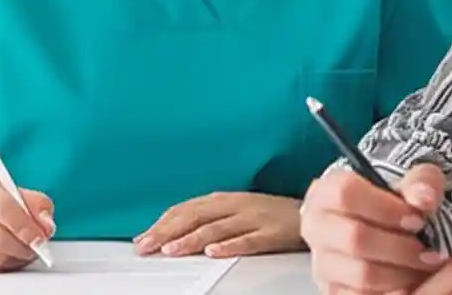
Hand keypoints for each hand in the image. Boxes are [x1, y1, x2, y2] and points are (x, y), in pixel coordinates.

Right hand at [0, 170, 54, 273]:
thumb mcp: (11, 190)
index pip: (2, 207)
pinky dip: (3, 266)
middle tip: (37, 247)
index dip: (25, 226)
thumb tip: (47, 225)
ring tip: (23, 249)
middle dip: (23, 246)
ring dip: (15, 257)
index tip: (41, 237)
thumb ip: (35, 203)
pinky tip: (6, 255)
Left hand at [134, 192, 304, 257]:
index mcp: (222, 199)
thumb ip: (206, 219)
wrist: (309, 213)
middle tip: (148, 246)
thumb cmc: (267, 214)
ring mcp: (252, 218)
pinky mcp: (270, 232)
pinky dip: (229, 246)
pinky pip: (247, 240)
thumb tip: (173, 233)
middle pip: (195, 217)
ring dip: (192, 239)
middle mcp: (234, 205)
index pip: (185, 209)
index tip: (142, 239)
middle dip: (168, 232)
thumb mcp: (233, 211)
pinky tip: (213, 252)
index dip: (162, 224)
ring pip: (216, 228)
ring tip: (173, 249)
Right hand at [301, 164, 448, 293]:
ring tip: (423, 267)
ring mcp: (321, 262)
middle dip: (400, 247)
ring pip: (361, 275)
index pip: (346, 195)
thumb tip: (425, 199)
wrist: (383, 227)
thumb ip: (421, 182)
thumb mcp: (412, 180)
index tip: (418, 220)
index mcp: (325, 192)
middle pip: (354, 238)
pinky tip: (410, 283)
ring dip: (402, 274)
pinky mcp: (333, 290)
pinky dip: (392, 293)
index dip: (386, 208)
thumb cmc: (394, 201)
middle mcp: (316, 227)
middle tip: (430, 251)